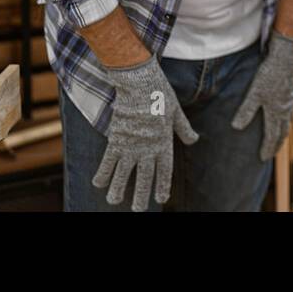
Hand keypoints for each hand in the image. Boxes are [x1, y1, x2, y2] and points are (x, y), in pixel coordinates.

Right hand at [94, 56, 198, 210]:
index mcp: (164, 143)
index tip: (160, 199)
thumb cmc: (161, 94)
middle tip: (138, 210)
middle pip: (143, 177)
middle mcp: (148, 148)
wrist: (140, 82)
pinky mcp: (115, 138)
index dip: (162, 186)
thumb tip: (194, 140)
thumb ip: (184, 129)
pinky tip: (98, 184)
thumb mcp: (177, 111)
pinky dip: (102, 172)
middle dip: (140, 195)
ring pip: (123, 173)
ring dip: (118, 189)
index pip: (164, 171)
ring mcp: (131, 144)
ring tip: (114, 201)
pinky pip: (107, 160)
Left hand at [231, 32, 292, 159]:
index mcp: (276, 112)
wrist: (287, 57)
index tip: (263, 158)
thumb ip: (246, 111)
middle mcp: (286, 109)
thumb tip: (236, 127)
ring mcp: (291, 100)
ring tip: (281, 135)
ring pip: (289, 119)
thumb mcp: (254, 94)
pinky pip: (291, 108)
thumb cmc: (269, 75)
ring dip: (284, 130)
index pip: (272, 136)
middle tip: (273, 152)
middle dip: (277, 143)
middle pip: (283, 131)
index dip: (267, 148)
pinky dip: (288, 115)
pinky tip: (286, 111)